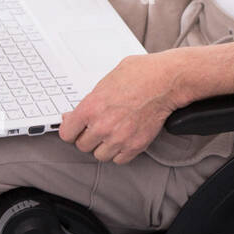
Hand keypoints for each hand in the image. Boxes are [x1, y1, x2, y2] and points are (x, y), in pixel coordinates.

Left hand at [58, 53, 176, 164]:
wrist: (166, 80)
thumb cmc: (140, 74)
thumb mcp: (106, 80)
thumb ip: (89, 101)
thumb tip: (75, 114)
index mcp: (90, 108)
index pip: (67, 133)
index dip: (71, 130)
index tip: (75, 129)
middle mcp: (102, 126)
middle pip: (82, 146)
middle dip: (88, 137)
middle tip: (98, 128)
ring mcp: (119, 138)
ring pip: (100, 155)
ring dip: (104, 147)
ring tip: (112, 134)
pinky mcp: (136, 145)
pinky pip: (119, 160)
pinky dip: (120, 153)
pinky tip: (124, 140)